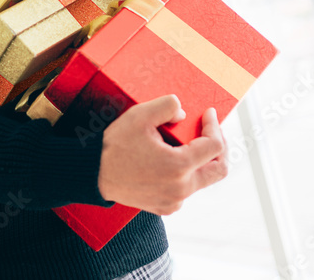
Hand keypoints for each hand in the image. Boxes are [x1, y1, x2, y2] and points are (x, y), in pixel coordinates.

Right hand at [97, 95, 228, 215]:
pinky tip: (170, 163)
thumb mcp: (139, 116)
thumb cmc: (115, 145)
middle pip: (219, 170)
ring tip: (186, 145)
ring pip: (202, 181)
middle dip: (220, 148)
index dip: (214, 125)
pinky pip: (186, 191)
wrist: (94, 173)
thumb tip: (184, 114)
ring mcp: (174, 200)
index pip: (215, 146)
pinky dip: (185, 176)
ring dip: (200, 161)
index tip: (207, 114)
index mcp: (179, 165)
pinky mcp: (166, 207)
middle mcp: (182, 188)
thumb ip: (167, 106)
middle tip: (210, 132)